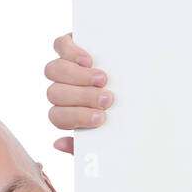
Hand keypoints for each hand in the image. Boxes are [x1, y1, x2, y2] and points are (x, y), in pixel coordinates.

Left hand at [45, 32, 112, 153]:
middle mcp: (62, 91)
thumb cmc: (123, 114)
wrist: (137, 77)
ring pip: (54, 71)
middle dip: (82, 97)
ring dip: (78, 76)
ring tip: (102, 79)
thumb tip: (58, 144)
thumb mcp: (111, 132)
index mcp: (68, 113)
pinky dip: (71, 52)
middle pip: (55, 94)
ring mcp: (64, 68)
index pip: (58, 117)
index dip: (76, 117)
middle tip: (107, 98)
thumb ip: (86, 145)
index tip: (101, 118)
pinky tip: (88, 60)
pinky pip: (60, 46)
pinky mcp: (70, 47)